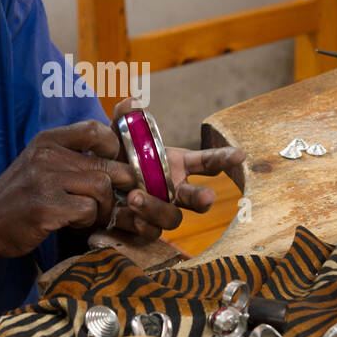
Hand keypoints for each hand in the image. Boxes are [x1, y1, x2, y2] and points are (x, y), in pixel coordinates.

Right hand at [0, 120, 137, 258]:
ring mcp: (46, 181)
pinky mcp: (47, 207)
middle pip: (107, 164)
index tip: (115, 166)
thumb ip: (71, 156)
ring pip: (102, 188)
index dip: (114, 148)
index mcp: (47, 141)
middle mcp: (47, 156)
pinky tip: (74, 224)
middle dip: (119, 187)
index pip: (95, 130)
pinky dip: (88, 221)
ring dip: (104, 208)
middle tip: (114, 201)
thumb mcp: (39, 164)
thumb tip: (117, 156)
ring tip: (91, 216)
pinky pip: (89, 210)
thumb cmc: (17, 198)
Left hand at [106, 99, 245, 240]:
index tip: (239, 155)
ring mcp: (162, 210)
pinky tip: (129, 218)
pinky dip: (141, 225)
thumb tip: (132, 103)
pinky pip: (149, 233)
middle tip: (206, 196)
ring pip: (173, 218)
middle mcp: (176, 190)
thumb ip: (125, 119)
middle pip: (198, 198)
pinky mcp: (144, 226)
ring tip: (134, 197)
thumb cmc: (118, 157)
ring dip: (157, 208)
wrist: (98, 183)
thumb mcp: (119, 136)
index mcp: (179, 164)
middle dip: (204, 197)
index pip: (208, 161)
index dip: (224, 158)